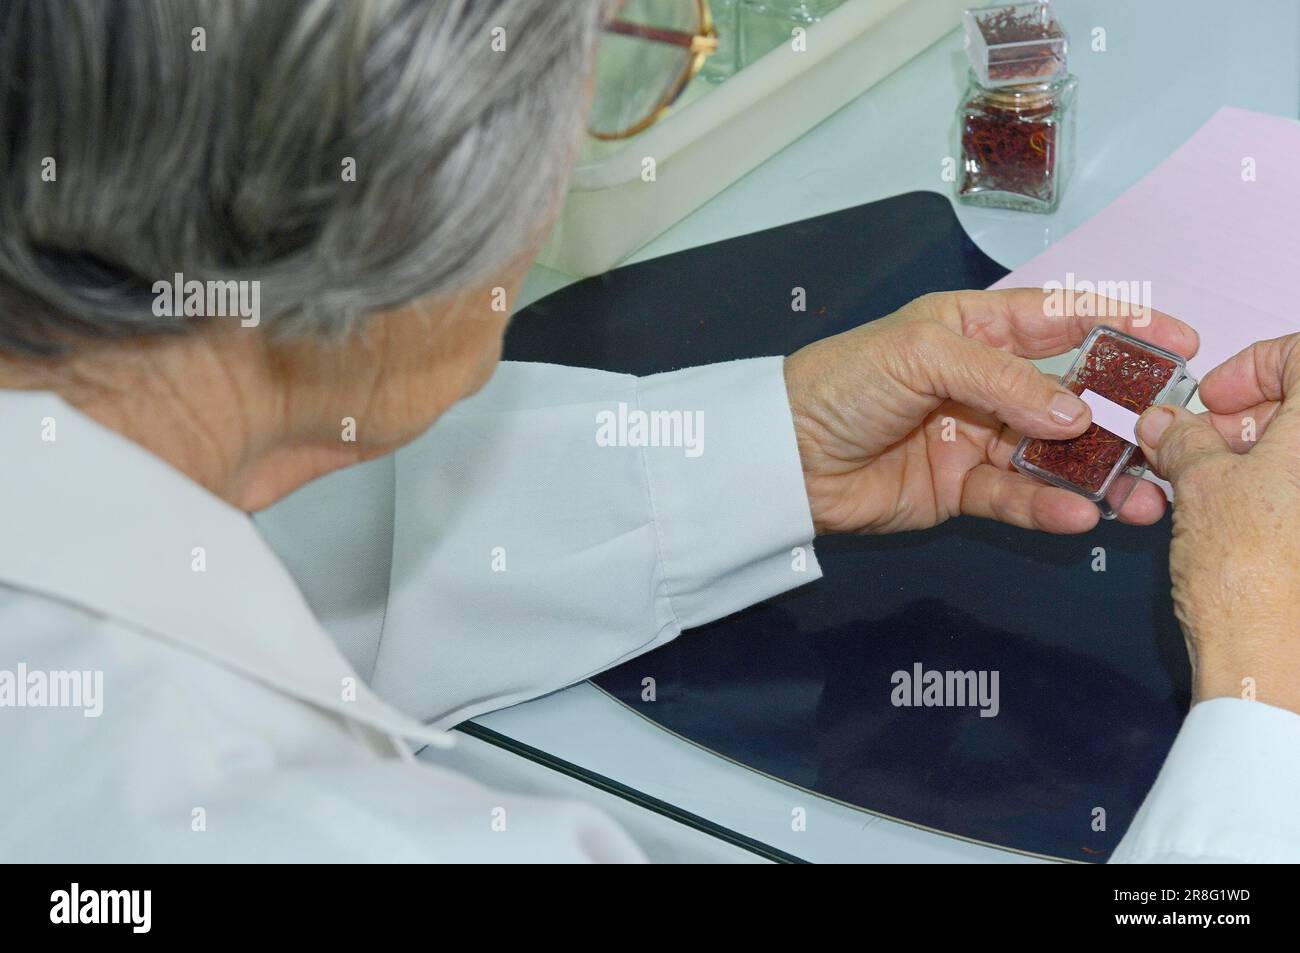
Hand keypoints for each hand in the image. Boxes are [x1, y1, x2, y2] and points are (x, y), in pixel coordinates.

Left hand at [783, 288, 1198, 534]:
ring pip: (1054, 454)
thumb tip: (1076, 413)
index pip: (1061, 318)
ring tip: (1145, 495)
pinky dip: (1048, 506)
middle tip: (1172, 434)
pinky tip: (1081, 515)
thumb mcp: (921, 354)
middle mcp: (983, 381)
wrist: (782, 457)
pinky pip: (1016, 497)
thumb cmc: (842, 383)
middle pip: (1071, 393)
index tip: (1178, 341)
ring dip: (1100, 473)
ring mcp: (975, 436)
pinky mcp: (960, 489)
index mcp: (973, 328)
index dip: (1121, 325)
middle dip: (1123, 412)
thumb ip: (1004, 380)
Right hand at [1135, 332, 1299, 714]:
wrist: (1273, 661)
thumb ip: (1185, 438)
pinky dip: (1274, 497)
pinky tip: (1234, 520)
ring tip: (1206, 490)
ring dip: (1258, 459)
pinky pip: (1297, 499)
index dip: (1253, 367)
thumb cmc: (1251, 578)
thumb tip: (1171, 425)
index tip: (1214, 400)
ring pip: (1298, 459)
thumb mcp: (1199, 485)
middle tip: (1197, 448)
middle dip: (1248, 419)